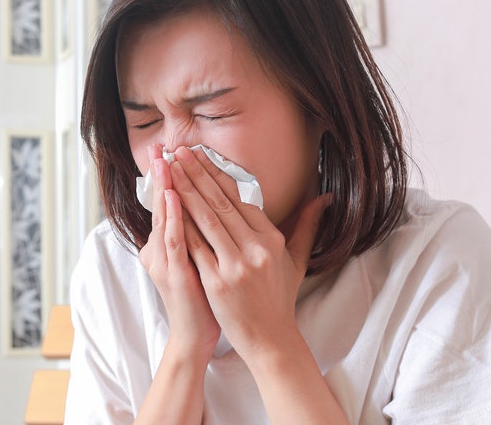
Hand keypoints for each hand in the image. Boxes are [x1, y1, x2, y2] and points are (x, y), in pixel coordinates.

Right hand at [139, 144, 220, 361]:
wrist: (197, 333)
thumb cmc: (206, 297)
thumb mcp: (205, 259)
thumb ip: (209, 232)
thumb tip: (223, 207)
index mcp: (171, 241)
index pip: (172, 200)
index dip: (174, 174)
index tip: (176, 147)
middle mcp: (161, 247)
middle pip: (164, 202)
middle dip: (164, 171)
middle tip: (160, 144)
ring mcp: (164, 259)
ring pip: (164, 216)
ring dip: (165, 185)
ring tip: (165, 159)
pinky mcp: (171, 272)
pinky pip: (172, 240)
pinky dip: (172, 217)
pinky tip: (173, 196)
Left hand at [168, 146, 330, 361]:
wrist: (270, 339)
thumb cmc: (279, 298)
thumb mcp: (296, 260)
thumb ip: (306, 226)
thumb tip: (323, 198)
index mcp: (271, 239)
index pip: (239, 198)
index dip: (217, 174)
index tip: (200, 155)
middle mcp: (255, 249)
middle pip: (220, 203)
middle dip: (196, 174)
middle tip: (178, 150)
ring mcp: (236, 265)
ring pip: (205, 219)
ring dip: (184, 191)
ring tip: (169, 170)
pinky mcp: (217, 282)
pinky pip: (194, 247)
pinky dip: (180, 225)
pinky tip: (167, 207)